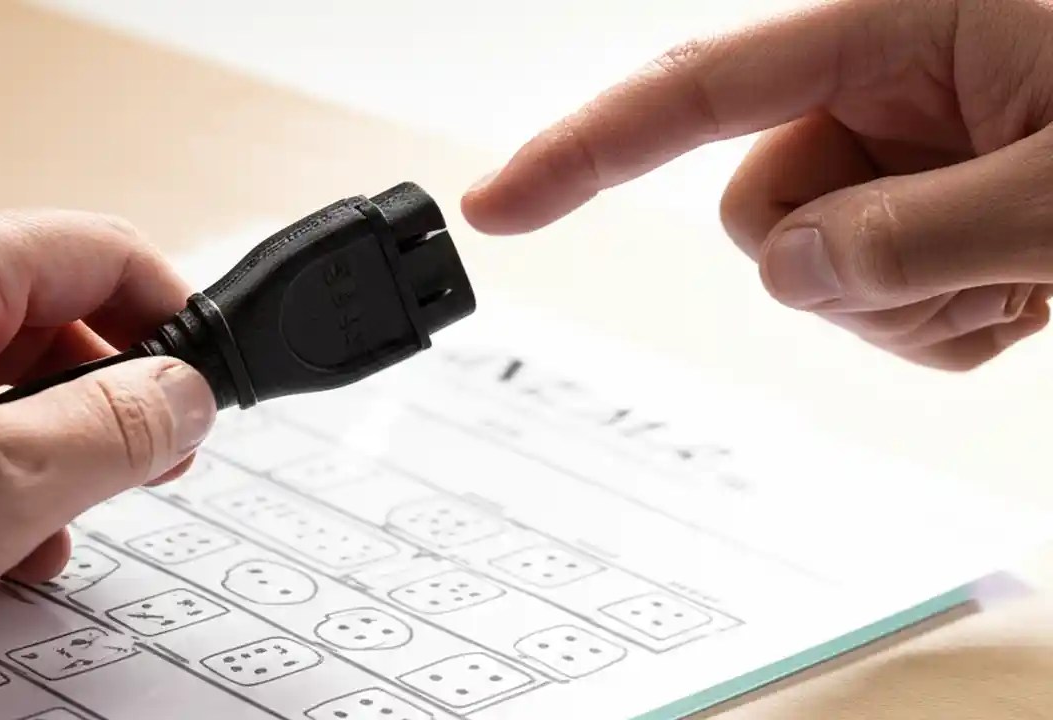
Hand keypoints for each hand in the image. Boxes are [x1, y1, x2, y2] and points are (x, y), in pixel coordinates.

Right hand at [463, 0, 1052, 369]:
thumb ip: (915, 232)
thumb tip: (787, 270)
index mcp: (904, 19)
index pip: (699, 88)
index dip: (584, 150)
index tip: (494, 205)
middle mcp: (892, 81)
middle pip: (759, 209)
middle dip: (843, 266)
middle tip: (968, 268)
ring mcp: (913, 153)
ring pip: (815, 269)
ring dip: (907, 305)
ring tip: (1026, 275)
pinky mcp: (939, 209)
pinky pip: (877, 299)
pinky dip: (942, 321)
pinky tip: (1026, 288)